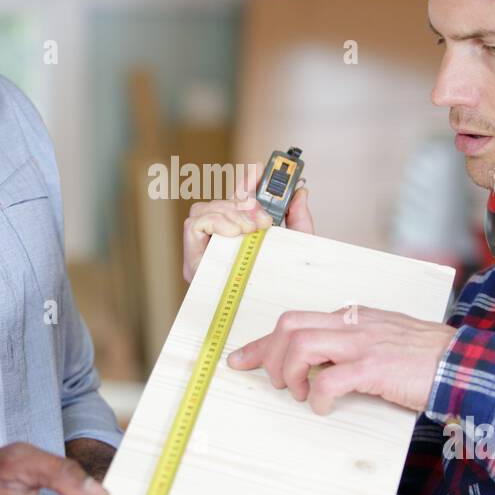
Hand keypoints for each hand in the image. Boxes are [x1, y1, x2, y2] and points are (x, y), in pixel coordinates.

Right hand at [182, 165, 314, 282]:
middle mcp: (217, 243)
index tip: (261, 169)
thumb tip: (300, 192)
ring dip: (227, 212)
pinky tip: (234, 233)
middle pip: (215, 203)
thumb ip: (298, 220)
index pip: (236, 200)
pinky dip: (214, 222)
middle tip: (264, 217)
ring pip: (202, 210)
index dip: (245, 181)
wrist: (271, 325)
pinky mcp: (193, 261)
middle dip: (239, 203)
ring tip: (249, 228)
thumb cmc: (281, 287)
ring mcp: (203, 252)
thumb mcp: (295, 250)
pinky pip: (193, 225)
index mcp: (239, 237)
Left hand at [227, 305, 458, 414]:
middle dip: (270, 356)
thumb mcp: (383, 338)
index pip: (295, 320)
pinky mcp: (374, 368)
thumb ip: (353, 343)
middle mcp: (352, 323)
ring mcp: (362, 343)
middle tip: (278, 384)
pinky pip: (329, 380)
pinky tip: (323, 408)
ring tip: (301, 393)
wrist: (463, 363)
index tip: (240, 359)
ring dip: (291, 373)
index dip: (262, 342)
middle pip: (289, 326)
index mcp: (351, 316)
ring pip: (301, 345)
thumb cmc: (426, 357)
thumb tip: (322, 364)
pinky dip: (318, 397)